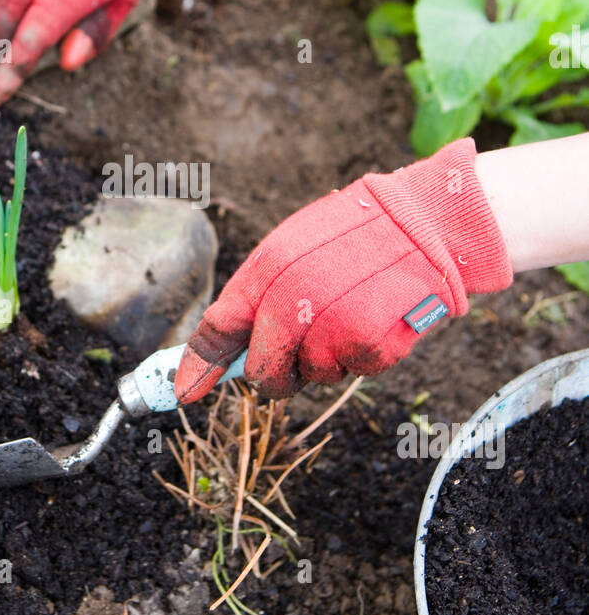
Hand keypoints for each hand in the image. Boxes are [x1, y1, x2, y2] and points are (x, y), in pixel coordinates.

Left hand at [174, 139, 512, 401]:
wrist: (428, 224)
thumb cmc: (356, 231)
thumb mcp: (293, 243)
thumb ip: (259, 292)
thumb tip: (226, 344)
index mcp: (268, 267)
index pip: (218, 327)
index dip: (199, 366)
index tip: (185, 391)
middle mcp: (293, 300)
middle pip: (263, 371)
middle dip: (272, 374)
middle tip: (294, 356)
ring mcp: (332, 328)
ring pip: (311, 376)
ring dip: (324, 359)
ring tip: (350, 312)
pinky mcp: (369, 348)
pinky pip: (353, 372)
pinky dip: (361, 356)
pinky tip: (375, 318)